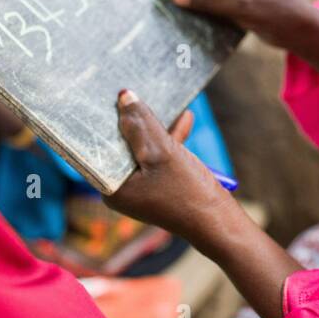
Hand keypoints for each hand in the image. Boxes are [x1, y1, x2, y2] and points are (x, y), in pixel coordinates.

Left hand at [107, 91, 302, 317]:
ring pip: (142, 149)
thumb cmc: (187, 191)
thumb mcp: (162, 152)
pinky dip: (169, 140)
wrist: (218, 222)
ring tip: (171, 106)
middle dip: (135, 122)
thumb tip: (124, 97)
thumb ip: (141, 124)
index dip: (107, 121)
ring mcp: (140, 189)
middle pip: (122, 146)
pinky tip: (184, 121)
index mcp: (111, 187)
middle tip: (137, 95)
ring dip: (157, 128)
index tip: (111, 98)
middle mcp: (121, 189)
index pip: (100, 146)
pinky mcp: (158, 187)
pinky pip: (158, 158)